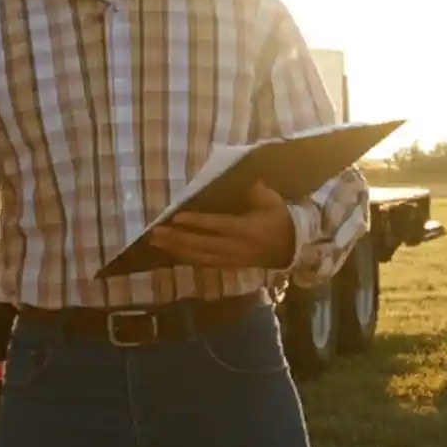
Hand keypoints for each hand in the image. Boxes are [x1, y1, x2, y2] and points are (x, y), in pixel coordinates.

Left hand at [149, 180, 295, 268]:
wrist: (291, 248)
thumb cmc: (279, 219)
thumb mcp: (273, 202)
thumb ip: (258, 192)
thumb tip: (248, 180)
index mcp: (247, 230)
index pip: (219, 226)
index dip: (198, 222)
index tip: (177, 217)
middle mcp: (236, 247)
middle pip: (202, 244)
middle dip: (177, 238)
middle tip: (155, 232)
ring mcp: (231, 259)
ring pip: (200, 256)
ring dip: (176, 249)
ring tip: (155, 241)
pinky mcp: (228, 266)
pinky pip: (204, 263)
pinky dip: (185, 257)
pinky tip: (170, 251)